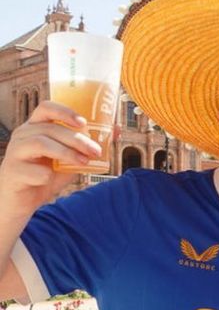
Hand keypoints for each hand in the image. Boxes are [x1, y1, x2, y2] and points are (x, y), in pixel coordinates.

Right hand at [0, 102, 99, 217]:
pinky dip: (46, 176)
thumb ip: (86, 147)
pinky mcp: (12, 171)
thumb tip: (115, 131)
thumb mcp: (69, 160)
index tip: (83, 122)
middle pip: (50, 128)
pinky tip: (49, 180)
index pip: (46, 108)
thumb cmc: (46, 175)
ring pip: (41, 143)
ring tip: (83, 163)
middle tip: (96, 151)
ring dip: (66, 153)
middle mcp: (22, 135)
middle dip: (77, 139)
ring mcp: (14, 152)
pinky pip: (34, 170)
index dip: (65, 112)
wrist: (22, 201)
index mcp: (35, 128)